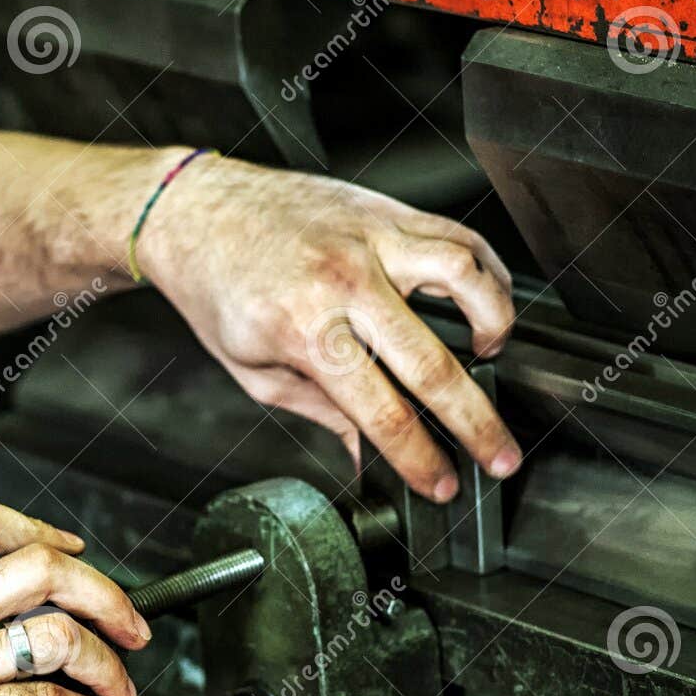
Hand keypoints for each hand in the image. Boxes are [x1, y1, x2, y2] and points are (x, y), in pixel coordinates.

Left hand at [137, 154, 521, 500]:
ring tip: (493, 358)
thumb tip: (369, 454)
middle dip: (476, 423)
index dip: (420, 460)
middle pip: (433, 364)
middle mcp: (344, 280)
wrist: (195, 208)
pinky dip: (486, 273)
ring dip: (495, 326)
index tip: (443, 486)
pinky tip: (487, 303)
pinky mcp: (387, 211)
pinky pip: (458, 238)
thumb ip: (323, 412)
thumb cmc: (218, 287)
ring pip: (465, 279)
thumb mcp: (257, 371)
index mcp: (304, 329)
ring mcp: (372, 239)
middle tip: (500, 457)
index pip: (382, 412)